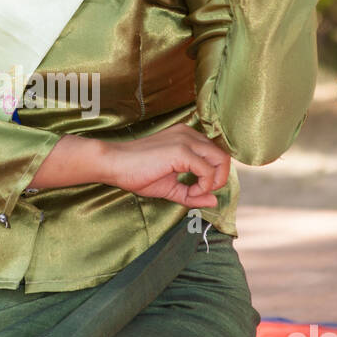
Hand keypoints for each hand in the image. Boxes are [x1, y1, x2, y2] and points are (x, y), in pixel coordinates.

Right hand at [100, 121, 229, 208]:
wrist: (113, 163)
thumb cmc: (136, 173)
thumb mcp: (170, 186)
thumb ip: (192, 193)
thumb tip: (214, 202)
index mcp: (187, 137)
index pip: (216, 154)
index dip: (214, 176)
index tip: (196, 190)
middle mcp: (189, 134)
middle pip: (223, 156)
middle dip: (219, 179)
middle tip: (200, 193)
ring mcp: (186, 140)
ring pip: (220, 160)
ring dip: (213, 182)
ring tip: (194, 192)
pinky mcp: (181, 150)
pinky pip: (207, 170)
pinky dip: (203, 186)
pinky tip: (189, 192)